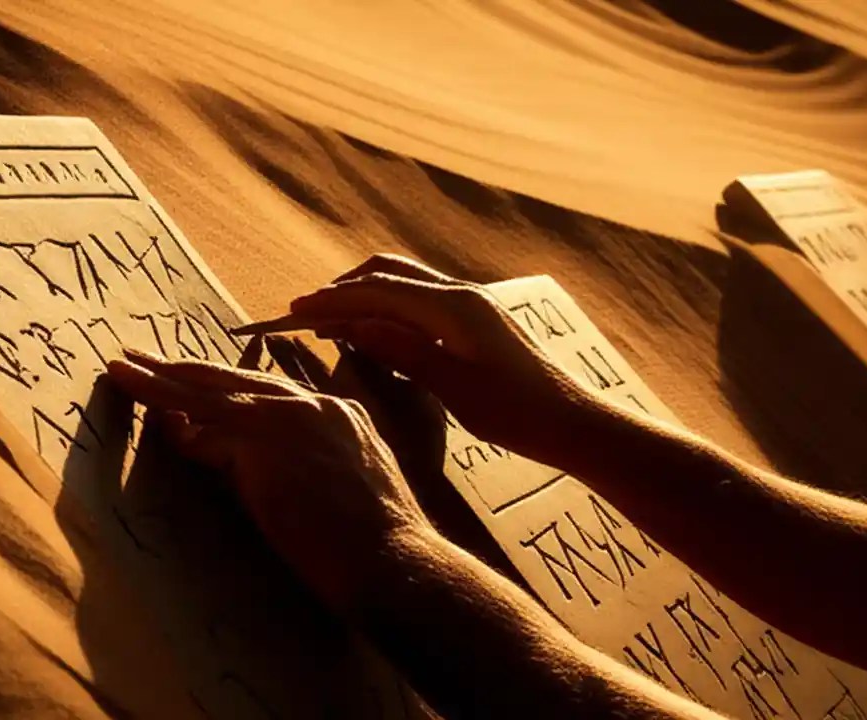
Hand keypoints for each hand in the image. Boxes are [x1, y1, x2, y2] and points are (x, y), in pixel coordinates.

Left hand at [106, 350, 433, 613]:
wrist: (394, 562)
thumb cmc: (376, 548)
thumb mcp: (342, 491)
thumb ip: (299, 470)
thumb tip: (246, 467)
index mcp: (340, 414)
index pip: (269, 393)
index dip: (225, 388)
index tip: (195, 383)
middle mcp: (316, 405)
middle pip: (234, 379)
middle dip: (185, 369)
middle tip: (142, 358)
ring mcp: (290, 417)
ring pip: (211, 389)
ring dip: (161, 378)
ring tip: (123, 367)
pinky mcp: (265, 438)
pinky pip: (200, 417)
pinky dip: (163, 402)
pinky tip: (134, 391)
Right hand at [290, 254, 603, 461]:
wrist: (572, 422)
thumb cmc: (516, 412)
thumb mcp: (453, 387)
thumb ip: (403, 351)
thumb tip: (353, 324)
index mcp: (454, 307)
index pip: (379, 291)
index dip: (334, 299)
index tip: (294, 311)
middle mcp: (461, 295)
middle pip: (388, 273)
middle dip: (344, 289)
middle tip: (307, 315)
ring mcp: (470, 306)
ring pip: (403, 284)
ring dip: (365, 297)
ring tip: (331, 322)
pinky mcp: (474, 323)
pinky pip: (419, 303)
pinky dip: (387, 309)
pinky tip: (373, 333)